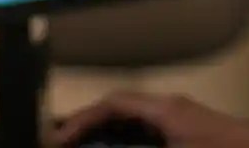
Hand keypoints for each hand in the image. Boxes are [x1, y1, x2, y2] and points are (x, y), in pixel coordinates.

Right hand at [51, 91, 248, 147]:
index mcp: (165, 109)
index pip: (112, 104)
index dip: (81, 121)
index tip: (58, 140)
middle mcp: (172, 108)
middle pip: (120, 111)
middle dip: (89, 128)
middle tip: (63, 144)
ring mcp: (182, 119)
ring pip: (134, 122)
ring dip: (109, 135)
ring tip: (83, 147)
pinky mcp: (189, 132)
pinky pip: (150, 131)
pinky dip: (129, 140)